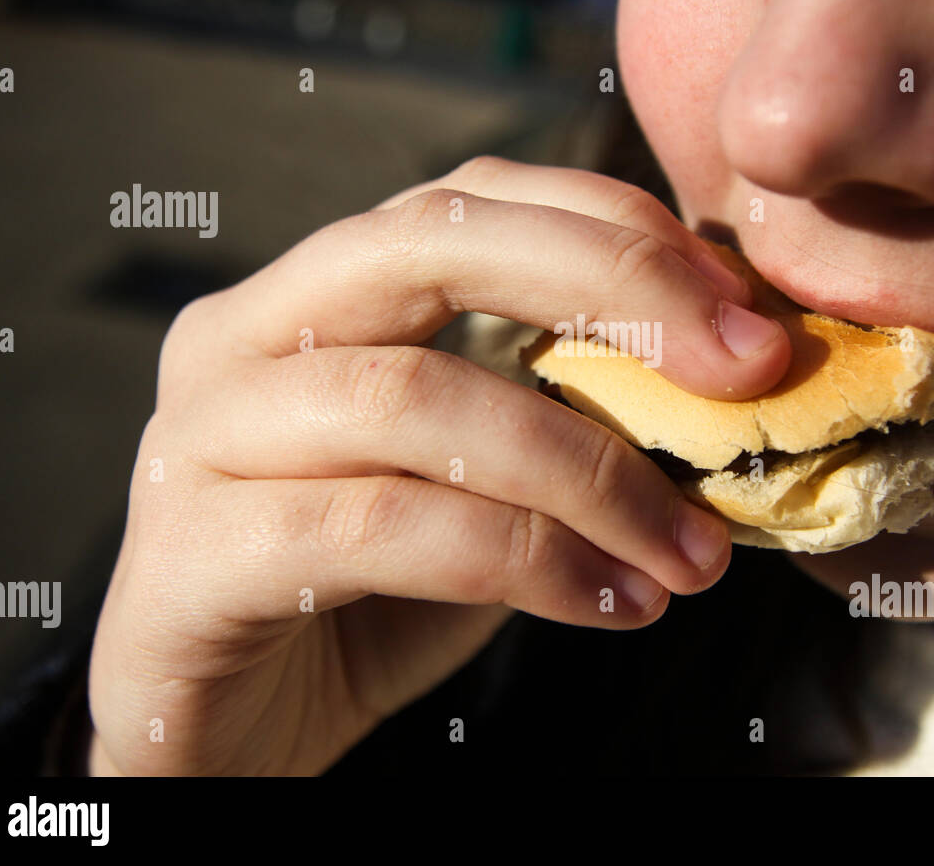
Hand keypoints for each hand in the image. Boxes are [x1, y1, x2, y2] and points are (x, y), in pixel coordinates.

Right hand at [87, 157, 791, 774]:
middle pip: (432, 242)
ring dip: (590, 474)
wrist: (230, 732)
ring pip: (418, 398)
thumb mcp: (485, 481)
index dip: (615, 232)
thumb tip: (731, 371)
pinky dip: (524, 560)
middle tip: (747, 370)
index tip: (740, 314)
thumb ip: (564, 411)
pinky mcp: (187, 552)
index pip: (470, 199)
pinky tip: (611, 606)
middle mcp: (245, 336)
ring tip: (689, 554)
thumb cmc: (372, 595)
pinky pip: (382, 528)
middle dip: (612, 288)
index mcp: (317, 295)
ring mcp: (199, 435)